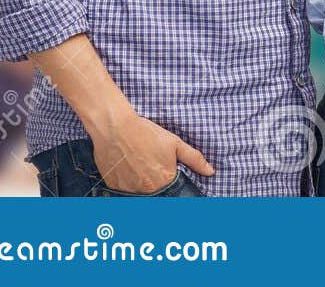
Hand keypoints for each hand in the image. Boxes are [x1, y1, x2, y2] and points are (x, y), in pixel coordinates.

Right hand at [90, 108, 213, 193]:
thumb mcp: (175, 143)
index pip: (173, 193)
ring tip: (139, 168)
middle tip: (151, 169)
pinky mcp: (114, 188)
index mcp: (164, 180)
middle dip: (158, 186)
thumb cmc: (146, 134)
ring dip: (143, 187)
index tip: (167, 178)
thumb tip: (210, 172)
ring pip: (140, 195)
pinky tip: (128, 170)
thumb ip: (194, 159)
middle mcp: (146, 189)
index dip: (172, 186)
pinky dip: (129, 186)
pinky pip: (125, 194)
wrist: (116, 128)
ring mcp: (129, 191)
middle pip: (156, 195)